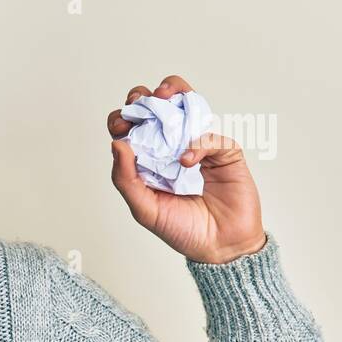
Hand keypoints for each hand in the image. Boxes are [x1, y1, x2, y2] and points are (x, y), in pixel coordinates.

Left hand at [106, 74, 267, 263]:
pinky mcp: (225, 151)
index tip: (121, 123)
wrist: (220, 247)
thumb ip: (126, 179)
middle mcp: (172, 147)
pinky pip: (211, 135)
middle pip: (156, 107)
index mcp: (148, 158)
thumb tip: (116, 144)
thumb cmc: (181, 229)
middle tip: (140, 101)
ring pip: (187, 105)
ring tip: (163, 97)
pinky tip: (188, 161)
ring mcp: (199, 145)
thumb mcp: (144, 208)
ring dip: (174, 93)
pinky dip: (199, 143)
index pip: (131, 128)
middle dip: (144, 97)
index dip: (123, 118)